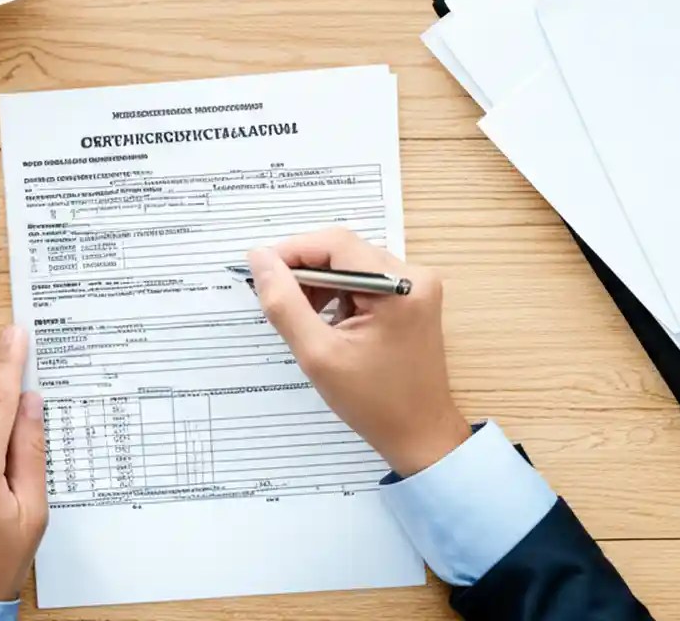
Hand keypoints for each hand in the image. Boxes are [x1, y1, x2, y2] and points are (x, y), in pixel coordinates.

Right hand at [247, 228, 470, 476]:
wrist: (420, 435)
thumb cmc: (373, 402)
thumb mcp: (318, 354)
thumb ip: (284, 302)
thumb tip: (259, 259)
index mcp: (398, 286)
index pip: (335, 244)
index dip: (292, 251)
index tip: (260, 272)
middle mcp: (413, 277)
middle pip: (342, 251)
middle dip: (304, 272)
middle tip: (275, 300)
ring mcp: (415, 287)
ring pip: (350, 265)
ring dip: (319, 285)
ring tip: (302, 319)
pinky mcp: (411, 299)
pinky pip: (363, 281)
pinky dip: (337, 295)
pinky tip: (326, 324)